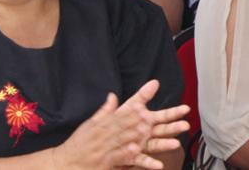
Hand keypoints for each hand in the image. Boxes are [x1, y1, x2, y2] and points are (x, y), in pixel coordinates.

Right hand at [53, 80, 189, 169]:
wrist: (65, 161)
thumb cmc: (79, 142)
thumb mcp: (92, 123)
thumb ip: (106, 110)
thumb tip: (112, 96)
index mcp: (112, 120)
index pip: (133, 106)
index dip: (147, 96)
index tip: (158, 85)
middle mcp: (115, 130)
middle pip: (144, 123)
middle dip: (165, 120)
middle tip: (183, 116)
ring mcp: (115, 146)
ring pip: (142, 142)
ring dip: (159, 142)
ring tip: (176, 142)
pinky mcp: (112, 161)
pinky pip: (130, 161)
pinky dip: (142, 160)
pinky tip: (156, 162)